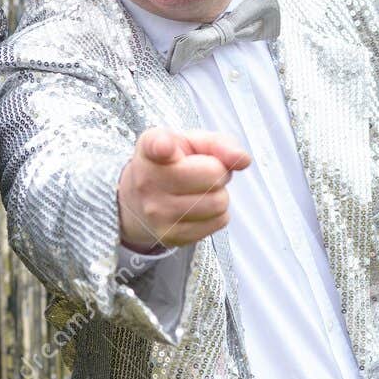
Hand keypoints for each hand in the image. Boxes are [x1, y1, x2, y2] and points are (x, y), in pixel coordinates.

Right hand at [117, 128, 251, 251]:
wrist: (136, 201)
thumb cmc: (170, 165)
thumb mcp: (190, 143)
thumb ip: (219, 143)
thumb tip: (242, 160)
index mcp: (152, 149)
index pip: (156, 146)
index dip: (163, 146)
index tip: (164, 147)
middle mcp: (148, 181)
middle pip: (214, 176)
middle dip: (218, 173)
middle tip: (201, 173)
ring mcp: (158, 213)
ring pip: (219, 202)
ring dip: (218, 195)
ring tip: (199, 190)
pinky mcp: (171, 236)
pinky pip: (219, 222)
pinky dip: (216, 214)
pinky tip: (197, 207)